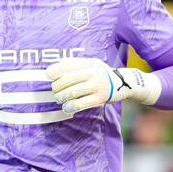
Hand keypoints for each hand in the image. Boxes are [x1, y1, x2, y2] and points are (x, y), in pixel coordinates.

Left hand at [46, 57, 160, 113]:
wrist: (124, 83)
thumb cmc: (101, 74)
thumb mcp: (91, 64)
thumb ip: (75, 65)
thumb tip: (53, 68)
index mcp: (89, 63)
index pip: (68, 65)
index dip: (55, 70)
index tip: (48, 75)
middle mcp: (94, 72)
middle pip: (68, 79)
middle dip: (57, 86)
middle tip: (55, 91)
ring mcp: (98, 85)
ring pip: (72, 92)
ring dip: (62, 97)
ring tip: (59, 99)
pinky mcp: (100, 98)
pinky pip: (81, 103)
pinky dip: (71, 106)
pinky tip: (66, 108)